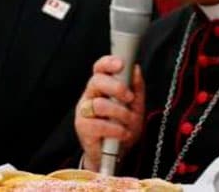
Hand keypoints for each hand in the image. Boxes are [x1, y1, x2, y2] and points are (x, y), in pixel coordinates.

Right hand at [74, 55, 144, 171]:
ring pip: (99, 104)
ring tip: (129, 122)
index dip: (108, 63)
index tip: (121, 64)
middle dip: (116, 87)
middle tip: (129, 98)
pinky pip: (98, 125)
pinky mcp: (82, 127)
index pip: (99, 68)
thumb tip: (136, 69)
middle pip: (96, 81)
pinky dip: (115, 130)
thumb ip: (136, 89)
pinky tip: (122, 133)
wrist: (114, 155)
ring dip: (120, 114)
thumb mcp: (135, 108)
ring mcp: (84, 111)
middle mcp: (90, 95)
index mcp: (101, 87)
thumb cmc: (123, 127)